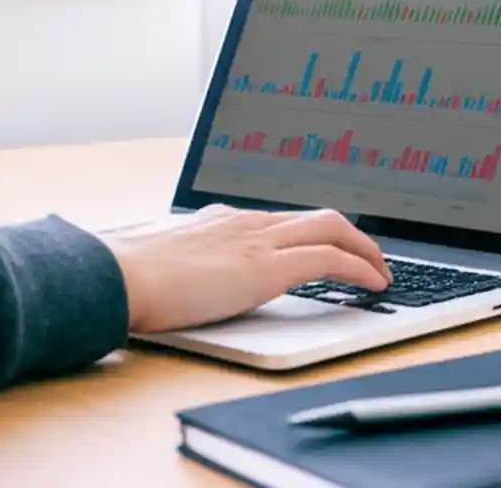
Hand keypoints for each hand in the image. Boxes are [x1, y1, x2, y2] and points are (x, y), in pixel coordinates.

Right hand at [99, 205, 392, 333]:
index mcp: (222, 220)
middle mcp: (245, 222)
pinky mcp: (267, 266)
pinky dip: (360, 268)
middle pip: (315, 216)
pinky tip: (375, 284)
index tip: (322, 245)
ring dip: (364, 249)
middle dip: (350, 235)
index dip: (310, 232)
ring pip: (332, 228)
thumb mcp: (164, 265)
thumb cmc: (129, 278)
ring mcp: (258, 240)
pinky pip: (331, 258)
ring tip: (381, 272)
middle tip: (368, 257)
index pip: (281, 219)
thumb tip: (181, 284)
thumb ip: (184, 266)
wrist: (119, 277)